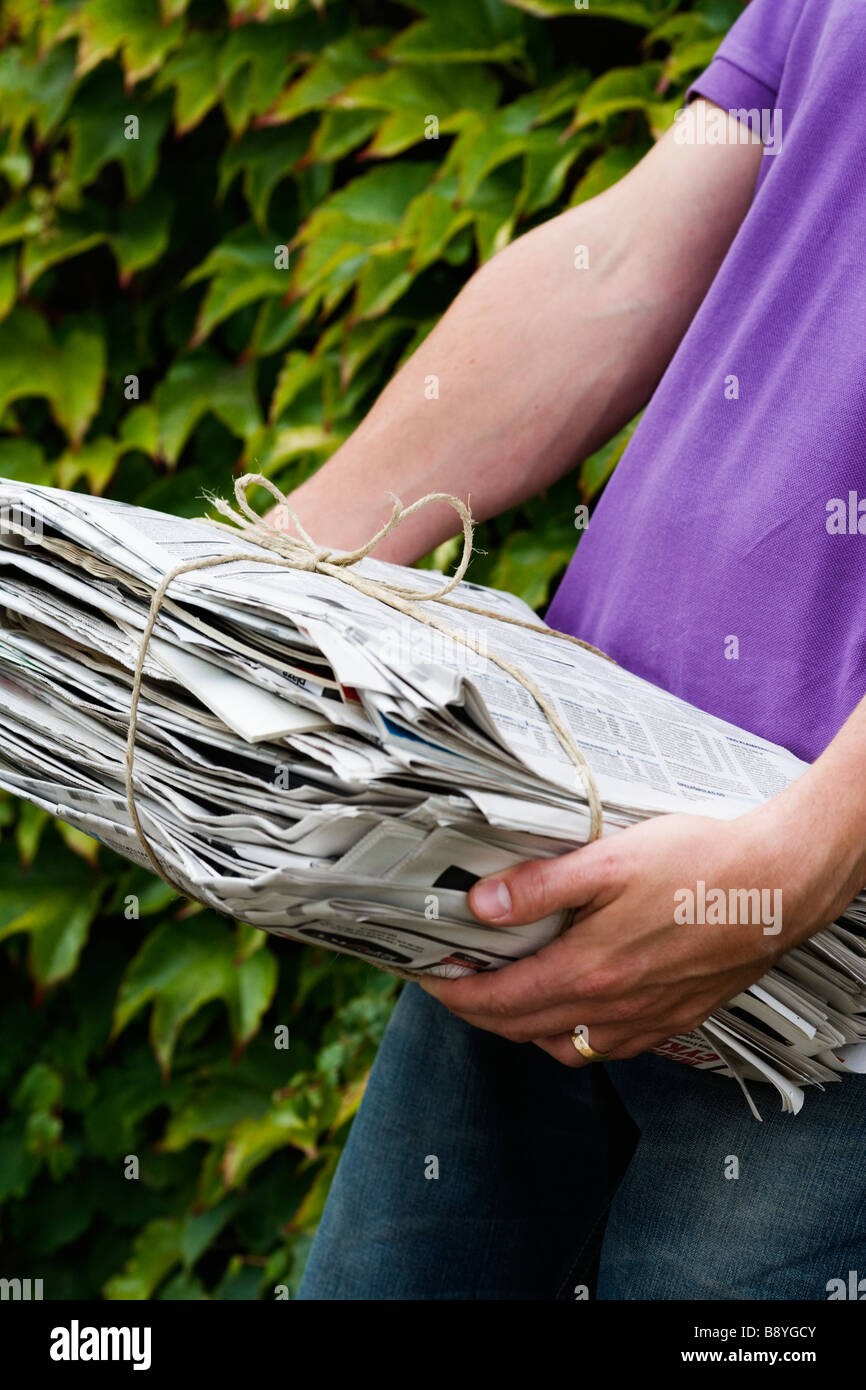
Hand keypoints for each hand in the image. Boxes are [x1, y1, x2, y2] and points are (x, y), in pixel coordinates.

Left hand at [420, 798, 858, 1067]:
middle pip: (521, 1029)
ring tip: (507, 992)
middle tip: (454, 982)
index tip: (428, 976)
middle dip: (477, 1010)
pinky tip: (575, 1006)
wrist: (780, 886)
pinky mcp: (675, 1019)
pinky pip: (608, 1048)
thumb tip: (481, 905)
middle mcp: (613, 1009)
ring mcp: (647, 1021)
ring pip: (564, 1046)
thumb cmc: (700, 864)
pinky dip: (574, 1036)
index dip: (453, 992)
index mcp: (588, 971)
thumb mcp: (610, 861)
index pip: (497, 1001)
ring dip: (523, 1027)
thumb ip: (541, 886)